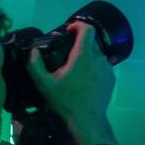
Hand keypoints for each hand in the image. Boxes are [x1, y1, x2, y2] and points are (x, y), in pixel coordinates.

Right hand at [26, 22, 115, 139]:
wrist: (87, 119)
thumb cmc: (65, 100)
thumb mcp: (44, 83)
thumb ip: (35, 65)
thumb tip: (33, 51)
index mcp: (84, 55)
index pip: (87, 29)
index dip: (78, 25)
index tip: (69, 29)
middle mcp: (99, 58)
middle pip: (91, 41)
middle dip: (80, 42)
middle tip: (67, 50)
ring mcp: (108, 68)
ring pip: (97, 54)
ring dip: (87, 56)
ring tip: (74, 67)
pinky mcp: (111, 78)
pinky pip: (102, 66)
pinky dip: (93, 67)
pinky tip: (84, 79)